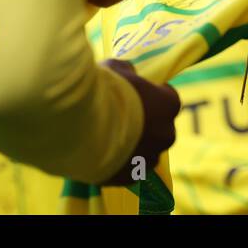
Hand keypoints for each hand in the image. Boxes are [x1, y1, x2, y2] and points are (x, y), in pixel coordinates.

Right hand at [100, 58, 179, 185]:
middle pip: (161, 130)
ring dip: (134, 147)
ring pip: (146, 154)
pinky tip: (99, 154)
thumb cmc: (102, 91)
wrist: (78, 126)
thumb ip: (128, 73)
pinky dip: (117, 164)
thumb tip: (129, 73)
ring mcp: (147, 159)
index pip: (169, 100)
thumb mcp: (116, 69)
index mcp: (168, 105)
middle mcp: (165, 134)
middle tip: (123, 119)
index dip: (153, 97)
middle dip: (147, 125)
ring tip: (108, 139)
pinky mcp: (127, 178)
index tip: (139, 95)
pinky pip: (127, 171)